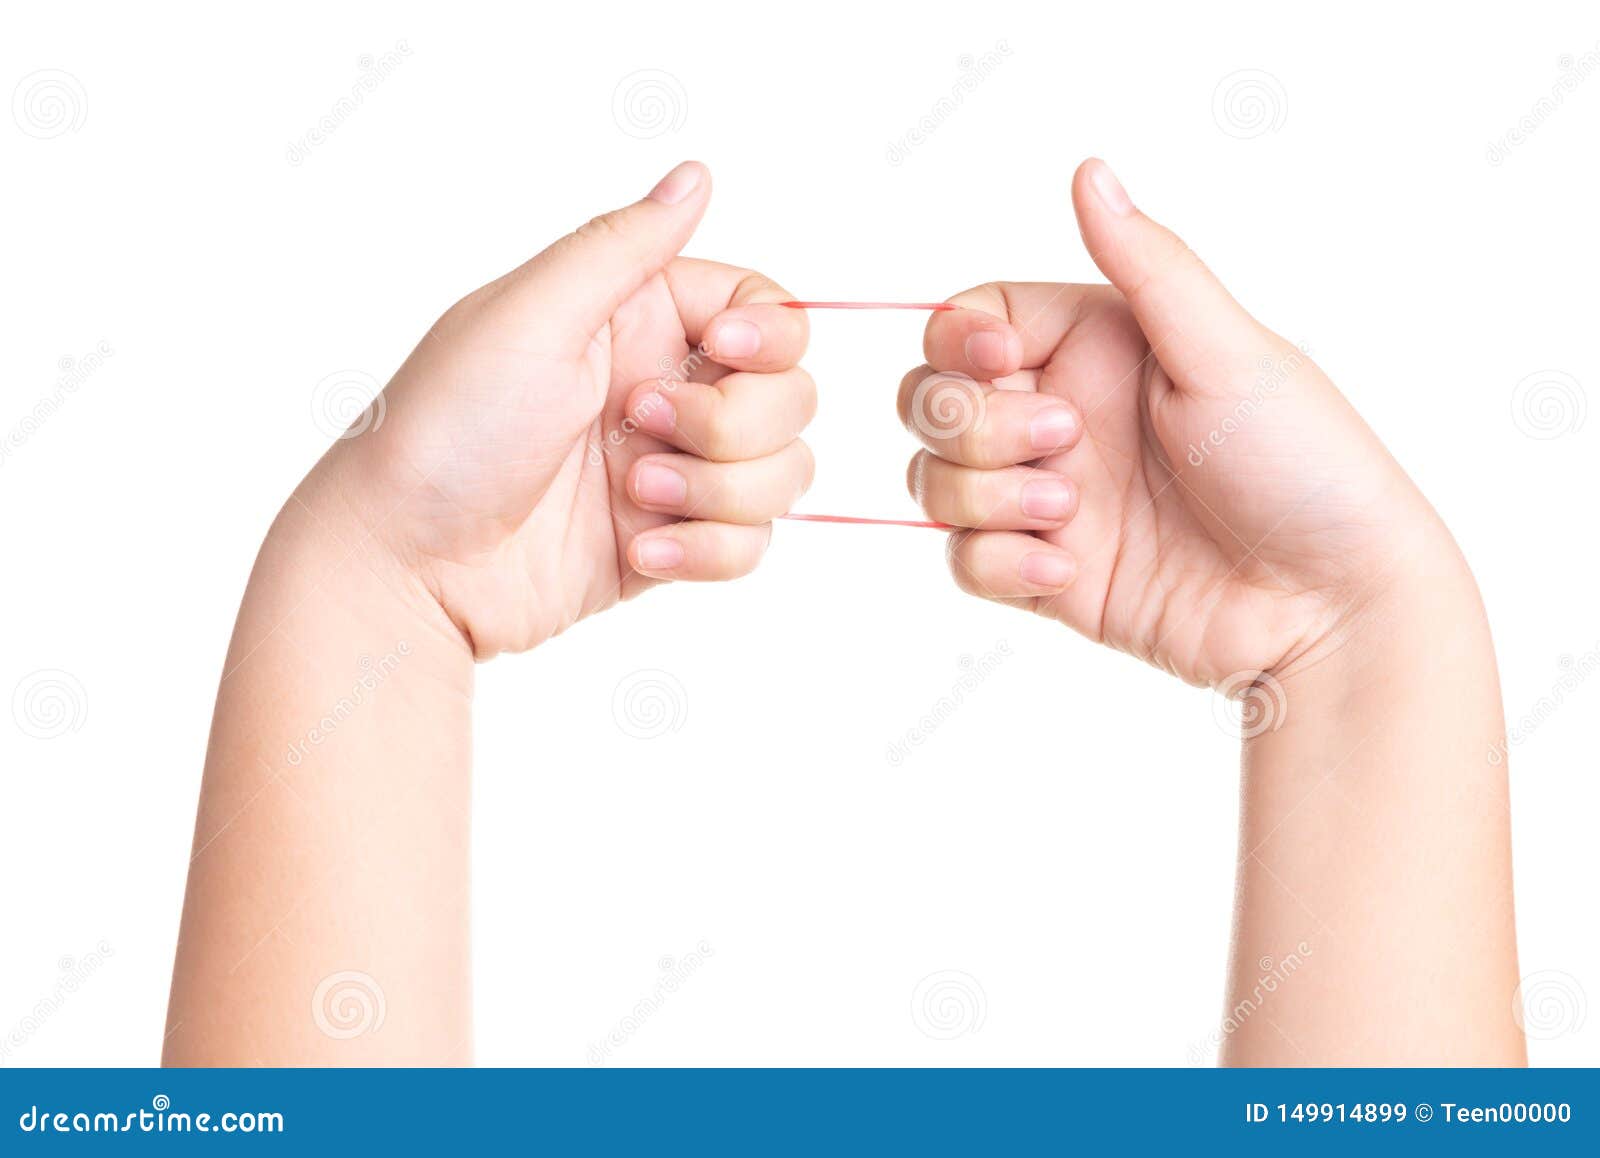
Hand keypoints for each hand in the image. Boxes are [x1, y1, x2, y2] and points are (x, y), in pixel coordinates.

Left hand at [311, 162, 815, 657]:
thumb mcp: (531, 316)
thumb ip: (622, 246)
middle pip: (789, 395)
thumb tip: (695, 175)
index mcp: (635, 318)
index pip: (763, 306)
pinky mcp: (673, 541)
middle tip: (644, 427)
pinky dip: (707, 552)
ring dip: (720, 492)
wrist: (410, 566)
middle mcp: (667, 387)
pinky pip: (750, 544)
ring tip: (634, 498)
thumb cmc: (448, 431)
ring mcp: (675, 470)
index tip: (724, 350)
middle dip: (736, 424)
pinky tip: (640, 551)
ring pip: (781, 473)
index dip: (769, 332)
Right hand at [901, 159, 1457, 686]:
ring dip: (982, 495)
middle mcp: (1062, 416)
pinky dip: (998, 563)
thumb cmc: (1305, 466)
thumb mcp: (1226, 352)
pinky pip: (965, 560)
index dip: (958, 338)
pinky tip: (1067, 571)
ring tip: (1067, 513)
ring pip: (935, 482)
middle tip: (1060, 441)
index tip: (996, 359)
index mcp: (1098, 349)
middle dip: (971, 424)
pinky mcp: (1048, 574)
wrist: (1330, 609)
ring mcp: (1051, 498)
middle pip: (933, 401)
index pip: (972, 321)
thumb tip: (1089, 169)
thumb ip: (1146, 267)